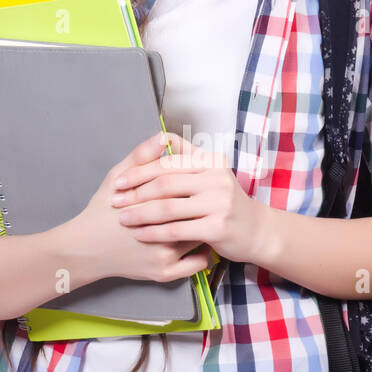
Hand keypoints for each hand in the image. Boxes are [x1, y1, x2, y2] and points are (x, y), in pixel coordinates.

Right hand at [53, 134, 214, 286]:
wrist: (85, 249)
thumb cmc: (102, 212)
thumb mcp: (116, 178)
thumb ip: (141, 157)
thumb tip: (163, 137)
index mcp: (153, 206)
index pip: (189, 191)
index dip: (196, 184)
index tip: (199, 182)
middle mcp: (161, 233)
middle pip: (198, 214)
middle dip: (203, 206)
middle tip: (206, 199)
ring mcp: (164, 256)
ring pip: (201, 237)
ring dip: (204, 227)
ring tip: (204, 217)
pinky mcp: (164, 274)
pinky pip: (198, 263)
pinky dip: (202, 253)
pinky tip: (199, 242)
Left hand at [108, 130, 267, 264]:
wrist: (256, 231)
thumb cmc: (224, 203)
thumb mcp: (211, 172)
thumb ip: (186, 154)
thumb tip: (160, 136)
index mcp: (211, 160)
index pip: (167, 161)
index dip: (139, 171)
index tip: (119, 182)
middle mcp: (217, 177)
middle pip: (165, 183)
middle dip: (136, 193)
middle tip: (115, 201)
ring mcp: (219, 203)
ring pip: (169, 207)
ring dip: (141, 214)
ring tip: (123, 219)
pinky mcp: (218, 227)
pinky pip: (177, 229)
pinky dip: (154, 232)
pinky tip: (140, 234)